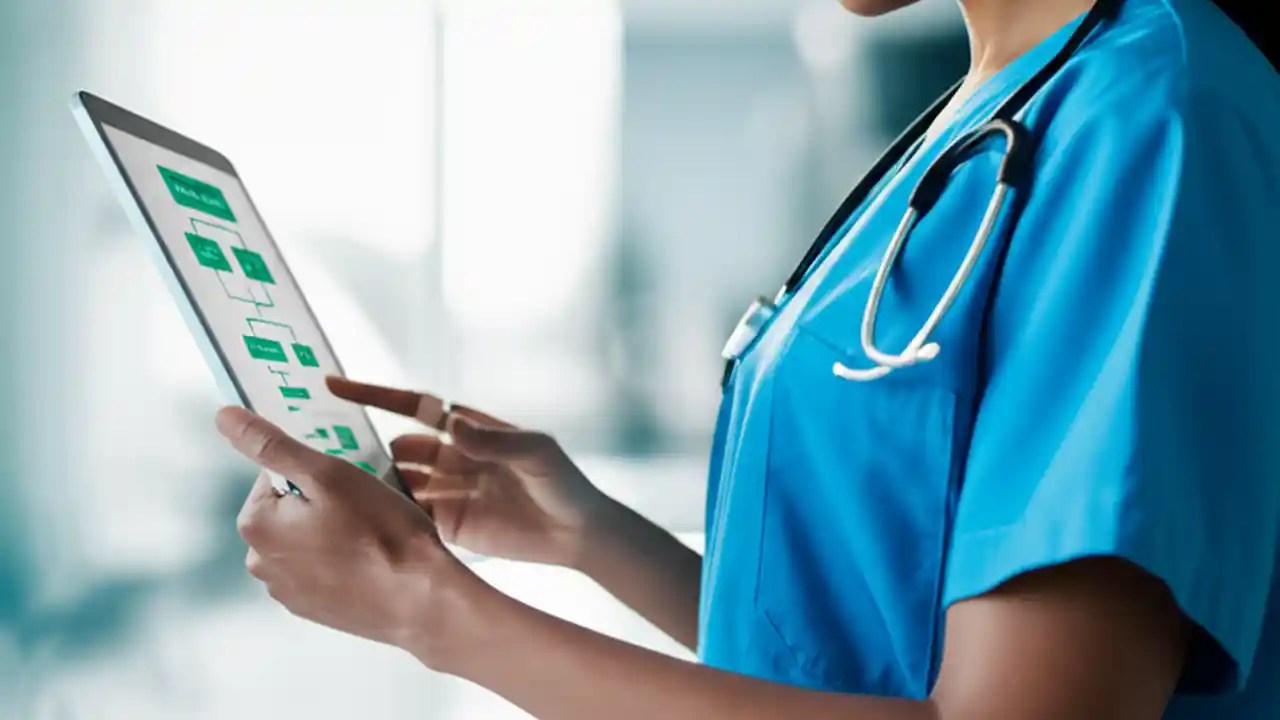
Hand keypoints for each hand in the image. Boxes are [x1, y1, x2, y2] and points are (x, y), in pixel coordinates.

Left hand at [217, 406, 485, 667]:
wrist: (421, 599)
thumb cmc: (380, 532)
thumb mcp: (327, 474)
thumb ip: (272, 444)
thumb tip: (224, 417)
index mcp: (255, 526)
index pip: (275, 474)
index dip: (315, 471)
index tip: (347, 482)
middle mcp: (260, 563)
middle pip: (288, 509)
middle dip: (321, 502)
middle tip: (363, 507)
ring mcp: (287, 592)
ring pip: (306, 539)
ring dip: (332, 531)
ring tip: (371, 535)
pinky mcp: (313, 610)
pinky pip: (321, 569)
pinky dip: (341, 560)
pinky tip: (371, 561)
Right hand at [326, 377, 614, 567]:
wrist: (578, 534)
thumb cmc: (562, 482)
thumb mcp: (535, 454)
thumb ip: (495, 441)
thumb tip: (451, 423)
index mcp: (467, 428)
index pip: (412, 406)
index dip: (373, 395)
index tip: (333, 386)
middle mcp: (450, 456)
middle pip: (397, 448)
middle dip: (370, 449)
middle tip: (334, 455)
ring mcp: (446, 491)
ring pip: (397, 483)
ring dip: (376, 485)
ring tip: (342, 492)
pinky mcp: (447, 524)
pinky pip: (410, 517)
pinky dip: (391, 516)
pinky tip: (368, 521)